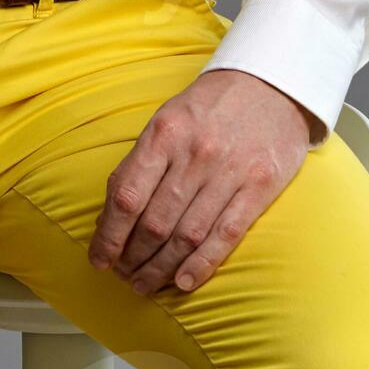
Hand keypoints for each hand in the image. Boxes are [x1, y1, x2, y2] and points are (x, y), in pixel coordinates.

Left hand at [87, 69, 321, 295]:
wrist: (270, 84)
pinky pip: (226, 234)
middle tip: (122, 275)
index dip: (108, 235)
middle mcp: (195, 153)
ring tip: (145, 284)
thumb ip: (141, 163)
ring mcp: (229, 171)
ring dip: (161, 268)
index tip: (99, 258)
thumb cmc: (210, 107)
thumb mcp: (167, 119)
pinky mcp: (260, 186)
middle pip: (155, 222)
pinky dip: (202, 264)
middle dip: (132, 257)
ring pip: (187, 234)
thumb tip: (111, 213)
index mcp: (165, 133)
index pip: (127, 196)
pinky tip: (183, 282)